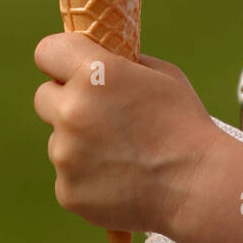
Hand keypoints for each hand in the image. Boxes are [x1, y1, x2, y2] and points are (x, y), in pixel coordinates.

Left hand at [33, 35, 216, 236]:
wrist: (198, 187)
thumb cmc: (185, 125)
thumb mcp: (160, 75)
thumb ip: (121, 65)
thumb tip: (98, 60)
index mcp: (94, 73)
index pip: (47, 51)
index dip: (59, 59)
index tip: (68, 69)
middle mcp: (71, 111)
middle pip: (44, 97)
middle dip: (65, 102)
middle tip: (100, 116)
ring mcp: (65, 155)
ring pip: (58, 141)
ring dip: (78, 144)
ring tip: (122, 155)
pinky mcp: (67, 191)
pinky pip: (68, 177)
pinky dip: (87, 179)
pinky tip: (120, 180)